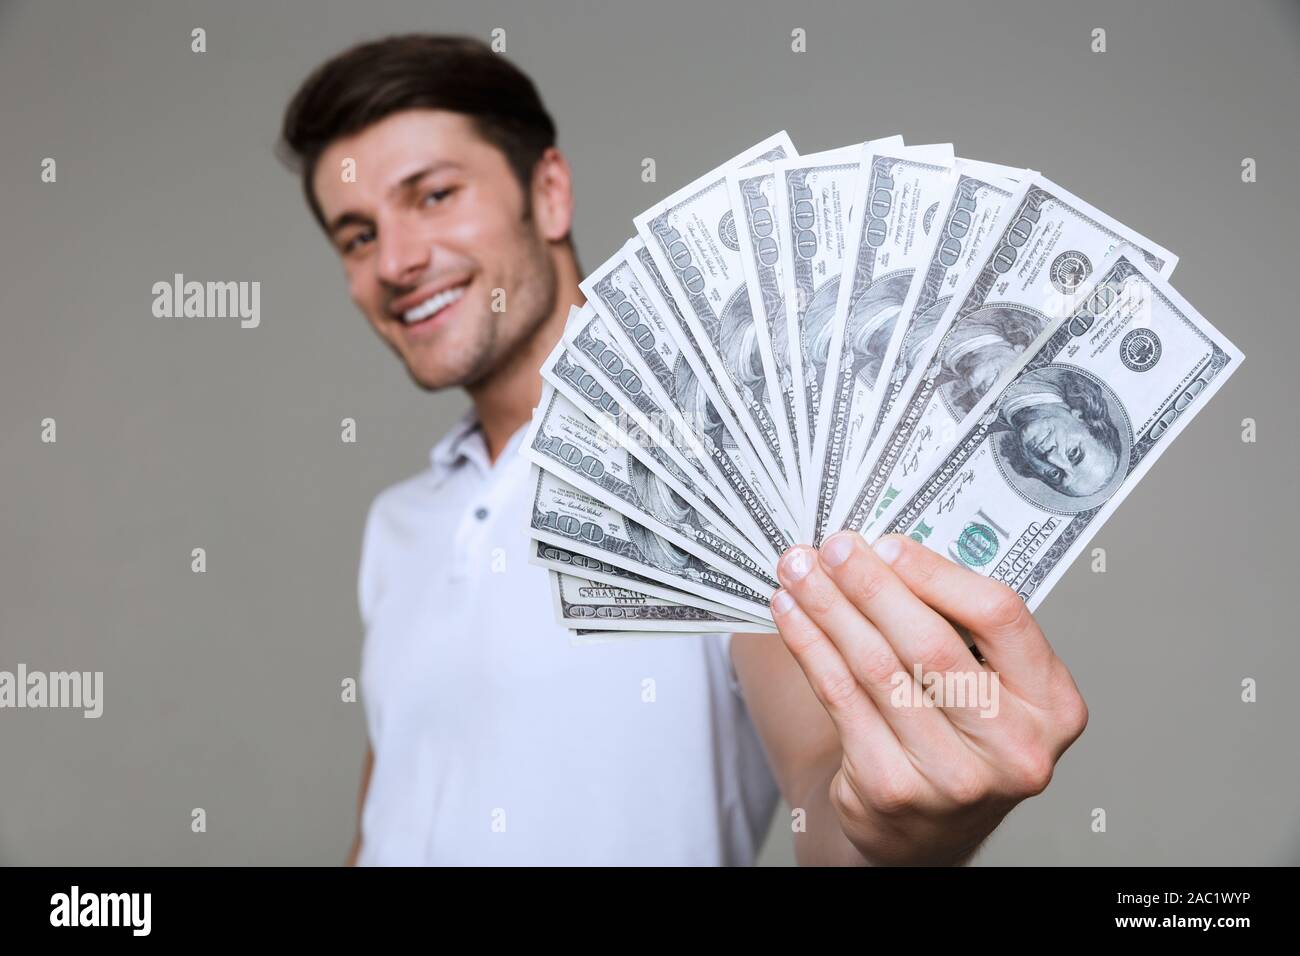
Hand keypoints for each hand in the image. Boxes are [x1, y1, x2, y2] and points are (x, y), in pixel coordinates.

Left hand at [771, 531, 1087, 865]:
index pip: (999, 615)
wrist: (925, 829)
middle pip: (930, 643)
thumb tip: (884, 550)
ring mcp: (953, 777)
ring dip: (828, 609)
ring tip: (799, 571)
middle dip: (871, 584)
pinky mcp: (892, 790)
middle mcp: (1014, 747)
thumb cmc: (958, 733)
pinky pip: (840, 698)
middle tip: (831, 546)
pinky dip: (810, 647)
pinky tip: (791, 616)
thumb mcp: (990, 683)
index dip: (935, 572)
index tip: (887, 543)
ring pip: (876, 668)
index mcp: (1053, 704)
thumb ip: (959, 625)